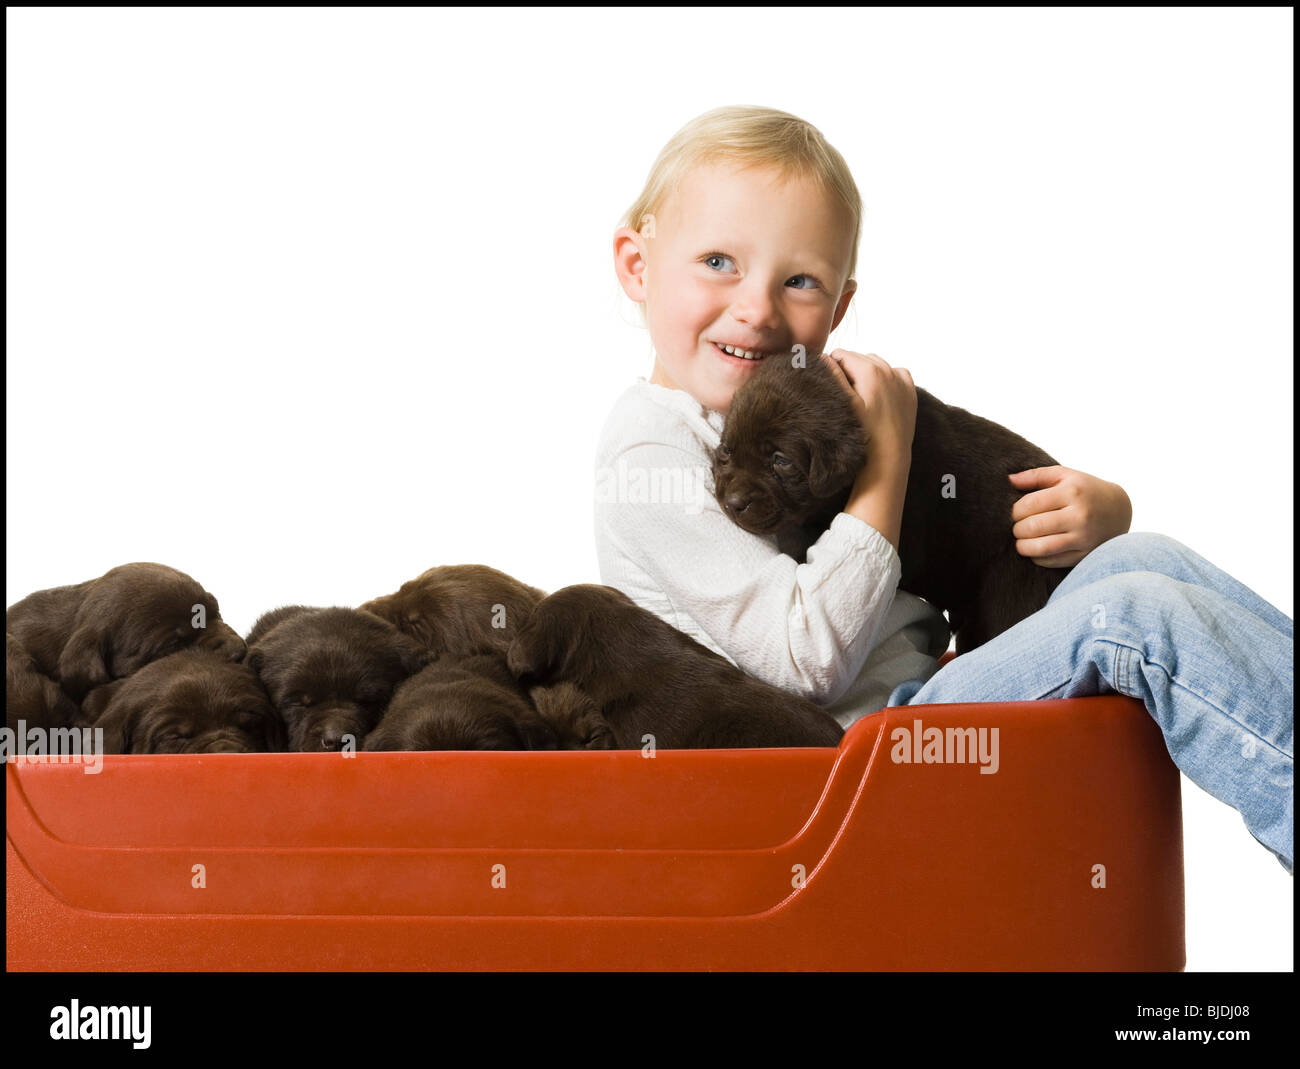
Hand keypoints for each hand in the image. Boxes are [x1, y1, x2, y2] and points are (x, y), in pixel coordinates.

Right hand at [820, 349, 916, 459]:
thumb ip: (834, 376)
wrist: (888, 458)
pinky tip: (877, 397)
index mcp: (870, 370)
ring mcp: (901, 379)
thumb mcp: (845, 404)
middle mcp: (889, 369)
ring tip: (861, 397)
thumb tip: (822, 357)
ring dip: (865, 373)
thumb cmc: (864, 434)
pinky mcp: (909, 389)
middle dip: (849, 370)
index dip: (832, 368)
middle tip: (846, 395)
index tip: (831, 386)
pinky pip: (893, 373)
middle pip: (858, 358)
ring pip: (875, 364)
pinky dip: (884, 379)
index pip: (841, 354)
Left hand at [1009, 465, 1132, 567]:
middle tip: (1017, 527)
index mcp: (1072, 492)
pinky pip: (1052, 561)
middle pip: (1033, 527)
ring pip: (1041, 548)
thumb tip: (1008, 480)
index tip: (1014, 513)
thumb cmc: (1085, 490)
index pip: (1030, 504)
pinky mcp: (1085, 555)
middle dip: (1017, 529)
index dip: (1014, 511)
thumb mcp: (1064, 475)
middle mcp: (1080, 516)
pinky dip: (1037, 557)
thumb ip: (1035, 476)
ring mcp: (1084, 537)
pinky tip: (1036, 549)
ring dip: (1023, 547)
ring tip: (1021, 541)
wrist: (1119, 510)